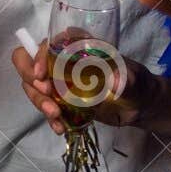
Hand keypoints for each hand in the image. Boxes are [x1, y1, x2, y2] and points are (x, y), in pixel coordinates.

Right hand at [9, 37, 155, 133]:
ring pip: (33, 86)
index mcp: (79, 47)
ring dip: (39, 101)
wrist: (140, 107)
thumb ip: (127, 79)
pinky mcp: (61, 101)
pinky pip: (45, 106)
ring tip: (56, 117)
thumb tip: (115, 81)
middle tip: (46, 95)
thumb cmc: (138, 84)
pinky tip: (60, 128)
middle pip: (30, 62)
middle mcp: (63, 61)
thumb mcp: (136, 79)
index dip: (40, 55)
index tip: (42, 75)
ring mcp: (59, 81)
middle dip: (31, 79)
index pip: (50, 43)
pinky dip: (49, 118)